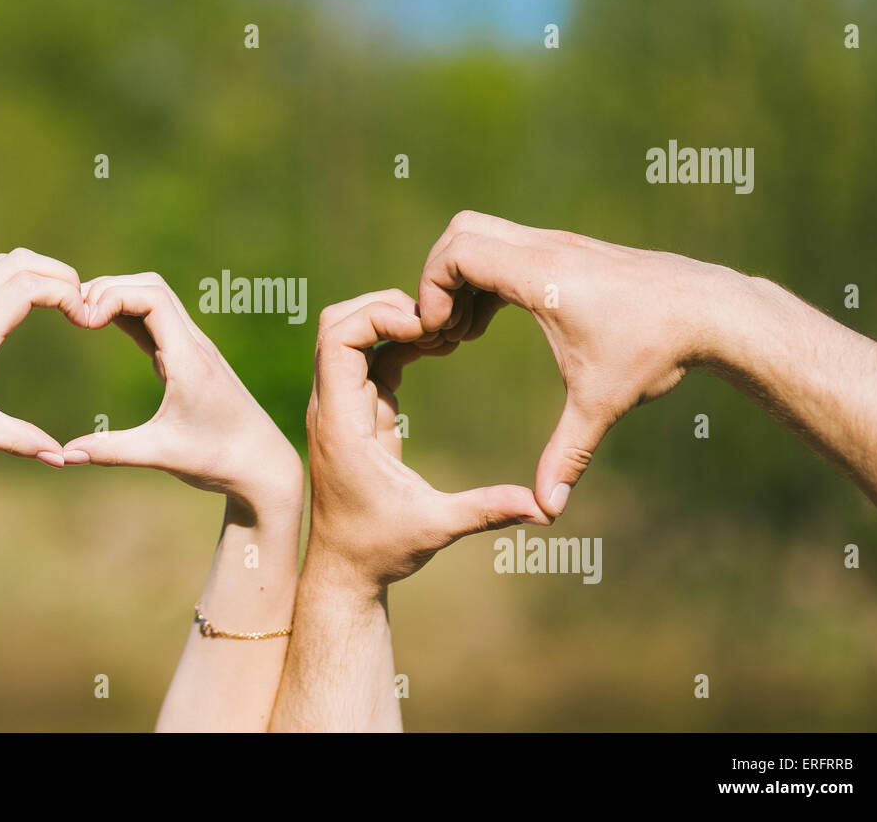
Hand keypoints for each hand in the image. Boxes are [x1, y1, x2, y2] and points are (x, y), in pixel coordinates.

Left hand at [0, 248, 84, 464]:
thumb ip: (19, 440)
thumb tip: (62, 459)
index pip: (29, 286)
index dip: (67, 294)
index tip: (86, 320)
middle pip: (24, 261)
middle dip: (63, 276)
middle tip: (85, 309)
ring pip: (7, 261)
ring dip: (42, 272)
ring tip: (66, 304)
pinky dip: (22, 277)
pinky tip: (33, 307)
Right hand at [62, 272, 299, 517]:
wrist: (262, 465)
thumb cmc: (219, 459)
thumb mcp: (162, 455)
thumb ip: (112, 451)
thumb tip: (65, 455)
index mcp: (189, 359)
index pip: (152, 297)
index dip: (113, 296)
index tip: (83, 321)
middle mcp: (193, 345)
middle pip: (151, 286)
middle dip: (109, 289)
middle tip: (72, 313)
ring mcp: (192, 349)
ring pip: (155, 298)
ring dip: (118, 297)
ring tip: (81, 316)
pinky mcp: (188, 359)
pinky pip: (157, 321)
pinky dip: (128, 314)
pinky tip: (102, 323)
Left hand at [306, 289, 546, 593]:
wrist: (345, 571)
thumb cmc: (380, 550)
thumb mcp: (435, 526)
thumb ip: (486, 511)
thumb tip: (545, 511)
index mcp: (340, 423)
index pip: (337, 340)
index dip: (376, 317)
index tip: (424, 326)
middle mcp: (332, 407)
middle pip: (336, 323)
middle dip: (384, 306)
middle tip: (438, 318)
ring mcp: (342, 406)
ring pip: (351, 334)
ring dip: (392, 321)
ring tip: (445, 330)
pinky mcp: (359, 411)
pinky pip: (372, 357)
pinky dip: (401, 343)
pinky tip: (441, 348)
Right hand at [418, 210, 729, 516]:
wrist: (713, 311)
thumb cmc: (656, 351)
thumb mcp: (602, 404)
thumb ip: (567, 455)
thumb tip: (546, 511)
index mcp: (542, 274)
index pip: (457, 253)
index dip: (431, 289)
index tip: (442, 334)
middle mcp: (547, 248)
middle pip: (461, 231)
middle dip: (439, 277)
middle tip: (447, 328)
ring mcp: (560, 244)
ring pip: (484, 235)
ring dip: (464, 278)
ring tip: (467, 332)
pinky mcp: (570, 252)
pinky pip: (508, 247)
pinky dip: (487, 277)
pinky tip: (493, 322)